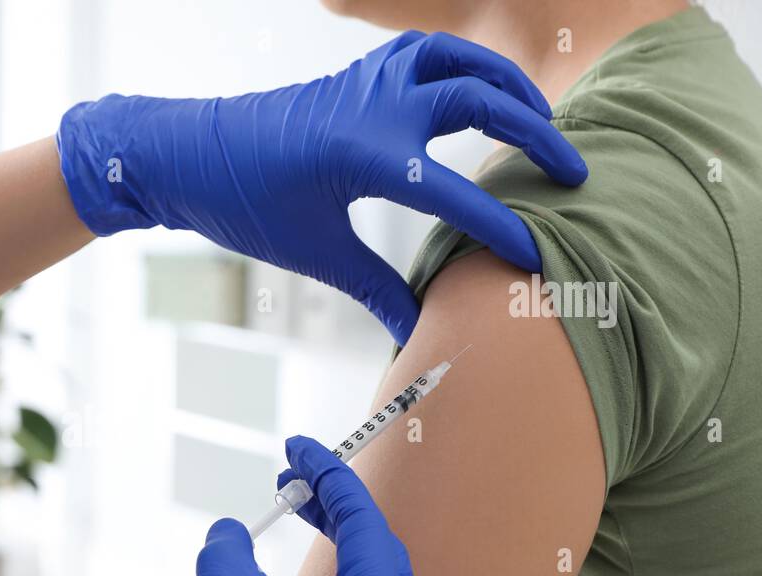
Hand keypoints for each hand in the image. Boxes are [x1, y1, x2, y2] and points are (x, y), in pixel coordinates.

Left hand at [56, 31, 586, 344]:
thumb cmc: (243, 201)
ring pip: (460, 62)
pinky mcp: (357, 75)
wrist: (188, 153)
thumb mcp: (313, 252)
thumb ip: (374, 289)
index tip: (539, 254)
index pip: (457, 194)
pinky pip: (426, 52)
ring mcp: (367, 82)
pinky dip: (463, 65)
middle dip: (536, 134)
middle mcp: (376, 107)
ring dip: (508, 86)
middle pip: (482, 102)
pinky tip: (474, 90)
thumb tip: (413, 336)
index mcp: (367, 156)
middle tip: (573, 172)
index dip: (503, 225)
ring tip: (540, 120)